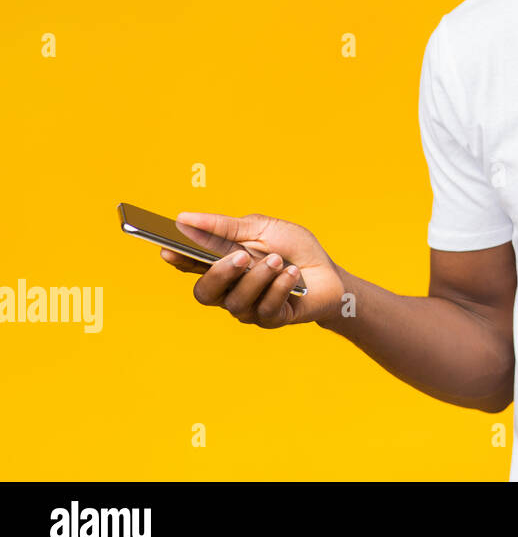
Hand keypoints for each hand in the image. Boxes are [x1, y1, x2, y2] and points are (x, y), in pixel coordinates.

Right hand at [158, 212, 344, 327]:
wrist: (330, 274)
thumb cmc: (295, 249)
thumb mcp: (262, 228)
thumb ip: (224, 227)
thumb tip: (184, 217)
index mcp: (223, 264)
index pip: (190, 266)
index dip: (177, 260)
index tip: (168, 249)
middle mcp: (230, 290)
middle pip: (205, 293)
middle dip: (219, 275)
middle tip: (239, 256)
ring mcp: (249, 308)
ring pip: (237, 302)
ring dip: (258, 278)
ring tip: (278, 261)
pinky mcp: (271, 319)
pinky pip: (266, 309)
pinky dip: (280, 287)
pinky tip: (293, 274)